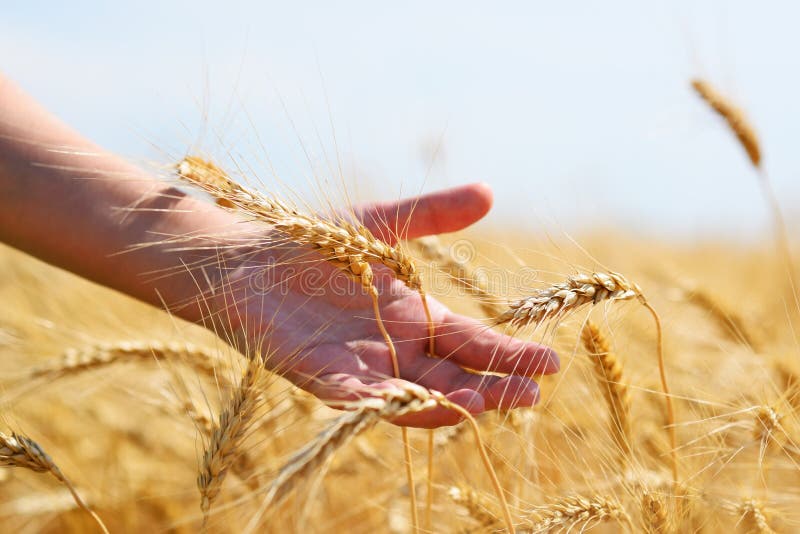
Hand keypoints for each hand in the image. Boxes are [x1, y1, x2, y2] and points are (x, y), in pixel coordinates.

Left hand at [216, 184, 558, 427]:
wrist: (241, 255)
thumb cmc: (310, 239)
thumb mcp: (380, 222)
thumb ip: (431, 214)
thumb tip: (489, 192)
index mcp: (413, 316)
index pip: (471, 342)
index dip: (508, 354)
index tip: (550, 364)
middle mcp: (391, 348)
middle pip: (451, 375)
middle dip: (491, 387)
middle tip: (532, 396)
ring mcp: (355, 363)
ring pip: (409, 395)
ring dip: (444, 403)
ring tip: (482, 406)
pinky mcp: (314, 370)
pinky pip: (350, 394)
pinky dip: (375, 402)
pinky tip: (404, 404)